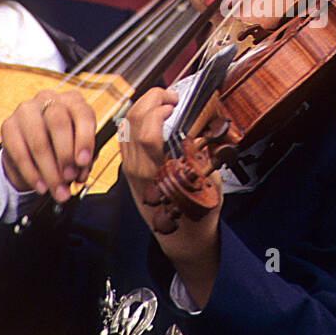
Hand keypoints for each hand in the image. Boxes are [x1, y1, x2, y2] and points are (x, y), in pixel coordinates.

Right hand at [0, 89, 96, 201]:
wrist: (33, 147)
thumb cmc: (62, 145)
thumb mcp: (78, 149)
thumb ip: (82, 161)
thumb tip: (79, 175)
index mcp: (72, 101)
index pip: (82, 114)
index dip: (84, 139)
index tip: (83, 162)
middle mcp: (49, 99)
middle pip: (57, 121)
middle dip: (65, 154)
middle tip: (69, 178)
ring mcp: (26, 110)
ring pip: (38, 139)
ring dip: (49, 170)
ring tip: (57, 189)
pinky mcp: (8, 125)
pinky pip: (19, 152)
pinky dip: (32, 174)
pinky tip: (41, 186)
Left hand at [121, 88, 221, 305]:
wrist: (181, 238)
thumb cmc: (197, 212)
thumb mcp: (209, 181)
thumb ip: (202, 153)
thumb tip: (200, 125)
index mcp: (159, 172)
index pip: (146, 132)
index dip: (158, 108)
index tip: (176, 101)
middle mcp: (139, 169)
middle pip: (132, 122)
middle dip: (150, 100)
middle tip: (171, 96)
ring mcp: (131, 169)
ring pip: (126, 126)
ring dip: (143, 107)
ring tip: (164, 104)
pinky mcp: (129, 169)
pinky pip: (126, 137)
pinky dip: (137, 121)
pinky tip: (153, 119)